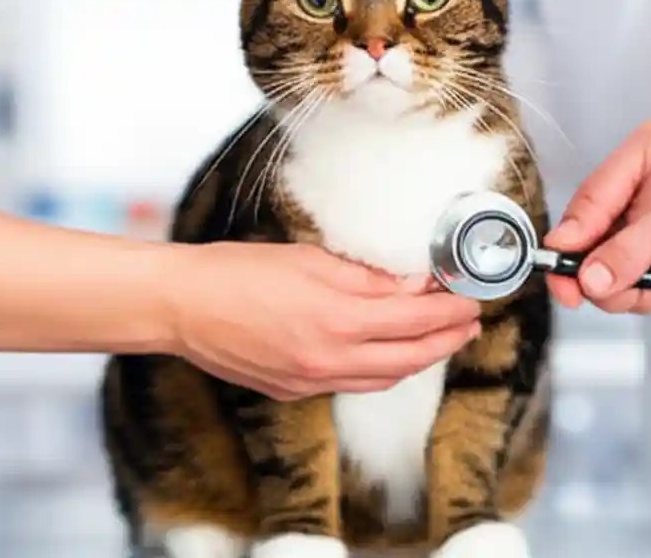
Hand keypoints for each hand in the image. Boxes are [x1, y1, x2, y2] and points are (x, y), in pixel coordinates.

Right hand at [166, 242, 481, 399]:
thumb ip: (366, 277)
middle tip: (469, 321)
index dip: (450, 310)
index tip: (470, 298)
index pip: (417, 320)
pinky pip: (351, 384)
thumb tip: (412, 284)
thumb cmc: (235, 272)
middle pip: (410, 358)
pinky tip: (384, 351)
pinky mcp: (292, 390)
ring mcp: (310, 381)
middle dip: (447, 340)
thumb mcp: (309, 259)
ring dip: (418, 359)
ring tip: (438, 338)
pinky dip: (379, 369)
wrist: (180, 307)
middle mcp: (330, 359)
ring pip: (385, 378)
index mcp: (337, 320)